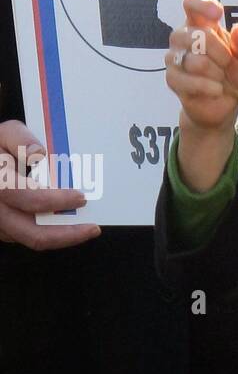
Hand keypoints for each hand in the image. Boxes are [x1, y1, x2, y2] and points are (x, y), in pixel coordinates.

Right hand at [0, 119, 98, 248]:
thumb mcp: (4, 134)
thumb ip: (20, 139)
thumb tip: (39, 153)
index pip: (25, 196)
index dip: (55, 200)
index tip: (80, 197)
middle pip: (31, 233)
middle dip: (66, 234)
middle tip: (92, 228)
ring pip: (31, 239)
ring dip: (61, 237)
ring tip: (86, 229)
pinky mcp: (4, 229)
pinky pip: (29, 236)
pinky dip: (51, 232)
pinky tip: (68, 223)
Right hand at [166, 0, 237, 191]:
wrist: (224, 104)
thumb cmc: (234, 74)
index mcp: (203, 24)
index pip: (191, 1)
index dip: (201, 3)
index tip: (218, 13)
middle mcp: (184, 36)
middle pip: (196, 34)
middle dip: (220, 52)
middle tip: (228, 63)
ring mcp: (174, 57)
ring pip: (194, 60)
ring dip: (216, 72)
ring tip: (221, 78)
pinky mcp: (172, 78)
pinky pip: (188, 80)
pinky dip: (208, 86)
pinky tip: (216, 89)